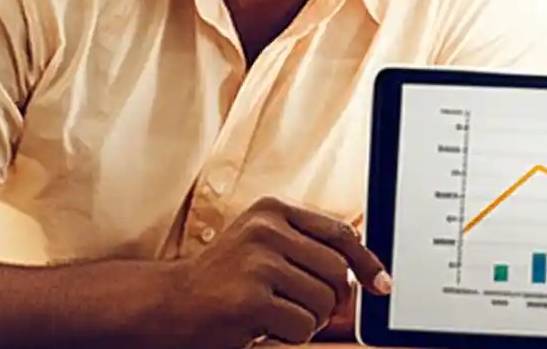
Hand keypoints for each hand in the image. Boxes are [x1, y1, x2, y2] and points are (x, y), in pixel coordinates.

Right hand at [161, 196, 390, 347]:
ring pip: (323, 302)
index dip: (367, 263)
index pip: (340, 234)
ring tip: (276, 318)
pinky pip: (303, 327)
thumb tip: (365, 274)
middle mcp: (266, 230)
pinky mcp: (251, 300)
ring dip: (308, 322)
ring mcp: (258, 264)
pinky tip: (263, 330)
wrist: (164, 306)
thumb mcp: (262, 246)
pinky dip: (290, 338)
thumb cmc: (221, 280)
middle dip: (330, 301)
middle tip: (303, 312)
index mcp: (272, 211)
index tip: (382, 285)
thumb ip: (307, 248)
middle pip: (337, 272)